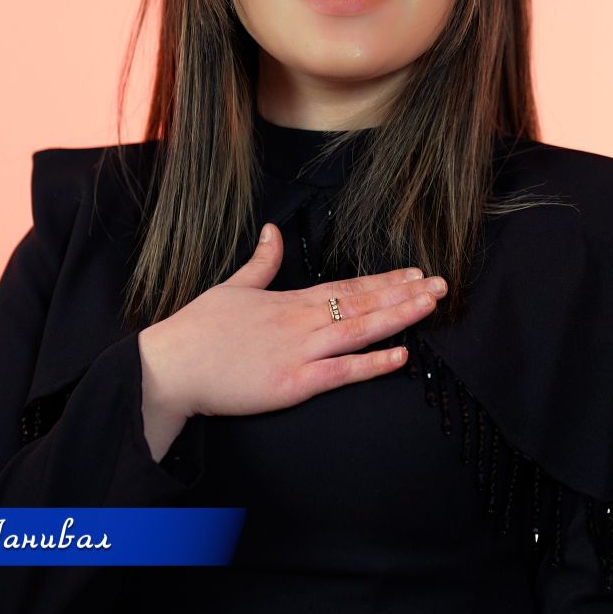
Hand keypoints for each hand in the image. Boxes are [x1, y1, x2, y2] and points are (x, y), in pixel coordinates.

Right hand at [135, 222, 444, 459]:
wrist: (170, 366)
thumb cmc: (198, 330)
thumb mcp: (232, 286)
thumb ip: (261, 261)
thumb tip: (273, 230)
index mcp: (289, 300)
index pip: (348, 285)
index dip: (385, 280)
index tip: (415, 272)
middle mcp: (301, 321)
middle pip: (363, 303)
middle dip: (405, 293)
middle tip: (442, 284)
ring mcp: (300, 351)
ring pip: (359, 330)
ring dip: (399, 317)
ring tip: (430, 305)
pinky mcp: (293, 383)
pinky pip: (341, 372)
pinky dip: (372, 363)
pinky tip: (401, 355)